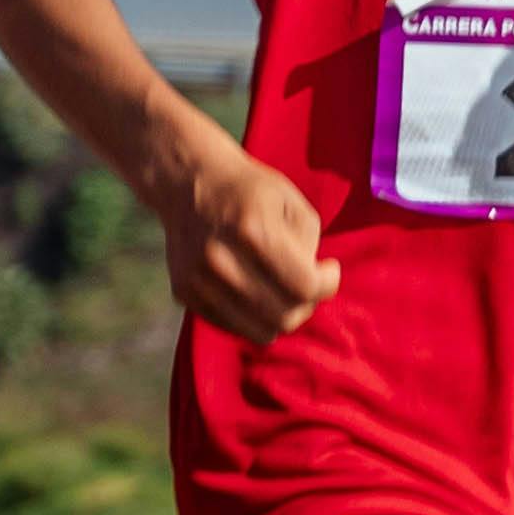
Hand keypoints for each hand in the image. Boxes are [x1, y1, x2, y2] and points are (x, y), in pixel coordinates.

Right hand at [153, 133, 339, 340]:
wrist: (190, 182)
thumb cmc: (250, 191)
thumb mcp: (293, 202)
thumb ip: (309, 246)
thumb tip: (312, 288)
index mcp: (251, 230)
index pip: (304, 287)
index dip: (327, 284)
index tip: (329, 269)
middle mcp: (220, 259)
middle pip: (284, 316)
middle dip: (307, 304)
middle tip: (308, 283)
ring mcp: (198, 280)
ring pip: (260, 332)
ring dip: (282, 316)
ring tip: (285, 291)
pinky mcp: (184, 293)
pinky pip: (234, 327)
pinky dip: (254, 317)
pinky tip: (258, 291)